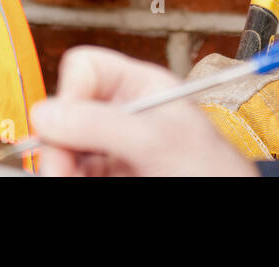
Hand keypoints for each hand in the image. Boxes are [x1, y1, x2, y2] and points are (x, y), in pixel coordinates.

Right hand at [30, 47, 258, 176]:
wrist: (231, 209)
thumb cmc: (216, 173)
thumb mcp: (158, 139)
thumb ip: (102, 123)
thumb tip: (47, 113)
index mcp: (142, 88)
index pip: (87, 68)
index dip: (72, 91)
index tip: (67, 120)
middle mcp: (123, 116)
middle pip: (66, 112)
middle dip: (57, 139)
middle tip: (59, 166)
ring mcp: (114, 150)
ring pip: (62, 147)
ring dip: (58, 164)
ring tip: (66, 178)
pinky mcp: (108, 176)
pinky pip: (72, 172)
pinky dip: (66, 177)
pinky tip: (73, 181)